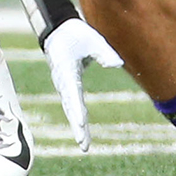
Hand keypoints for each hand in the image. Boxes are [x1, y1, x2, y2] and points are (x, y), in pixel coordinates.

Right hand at [42, 18, 122, 150]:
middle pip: (71, 108)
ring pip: (71, 109)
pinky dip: (76, 118)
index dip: (76, 110)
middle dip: (77, 127)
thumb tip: (118, 63)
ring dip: (78, 127)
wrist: (57, 30)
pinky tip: (82, 131)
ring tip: (84, 145)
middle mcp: (63, 82)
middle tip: (84, 144)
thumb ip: (103, 52)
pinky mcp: (67, 86)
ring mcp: (63, 85)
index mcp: (67, 70)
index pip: (72, 93)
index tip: (81, 124)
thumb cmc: (75, 34)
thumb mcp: (92, 39)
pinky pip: (72, 105)